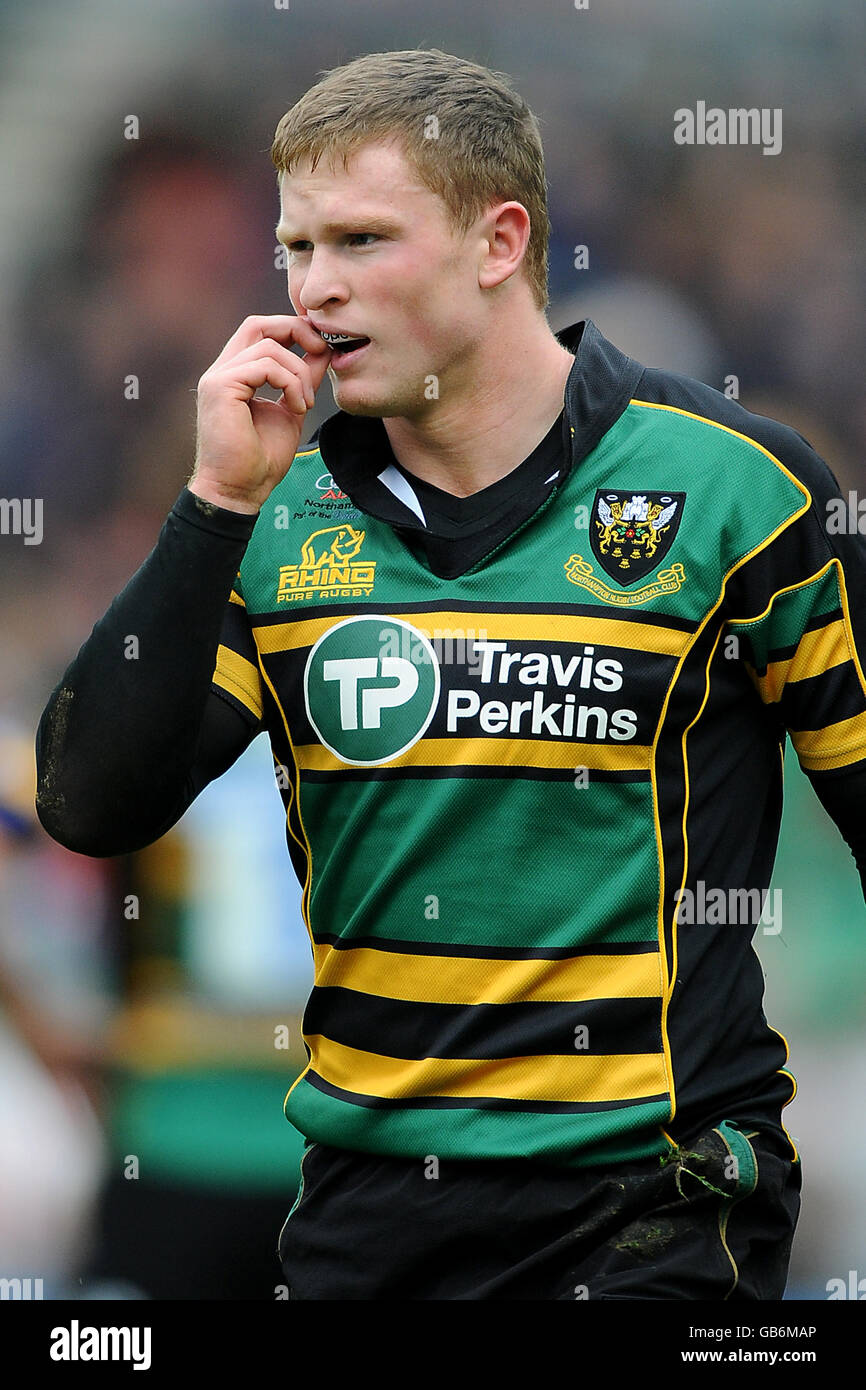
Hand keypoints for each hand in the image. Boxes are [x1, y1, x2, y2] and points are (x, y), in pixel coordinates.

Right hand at [189, 314, 331, 513]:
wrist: (241, 491)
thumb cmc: (261, 460)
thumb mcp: (291, 410)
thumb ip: (302, 380)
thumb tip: (323, 352)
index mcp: (236, 375)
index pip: (261, 331)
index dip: (292, 329)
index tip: (321, 348)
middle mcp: (223, 371)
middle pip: (258, 324)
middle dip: (295, 330)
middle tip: (322, 351)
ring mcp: (218, 378)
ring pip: (269, 347)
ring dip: (299, 373)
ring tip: (305, 403)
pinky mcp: (220, 387)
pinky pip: (264, 365)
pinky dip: (290, 383)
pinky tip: (297, 408)